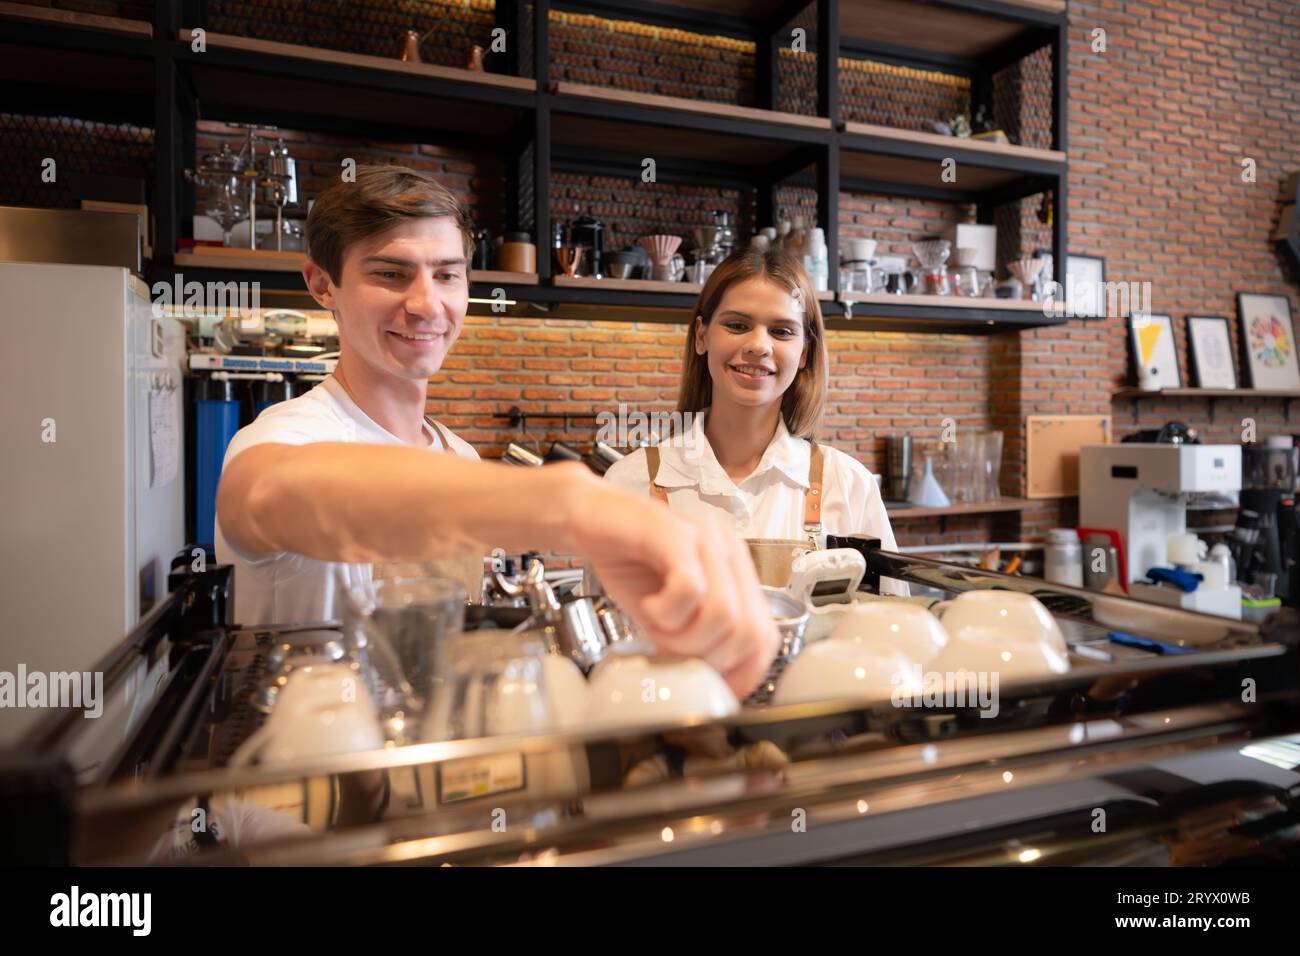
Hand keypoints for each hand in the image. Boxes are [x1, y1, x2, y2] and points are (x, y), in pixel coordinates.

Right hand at [560, 469, 778, 697]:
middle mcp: (729, 556)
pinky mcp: (674, 534)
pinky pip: (690, 588)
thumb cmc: (629, 565)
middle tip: (670, 645)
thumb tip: (710, 682)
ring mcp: (705, 541)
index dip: (741, 672)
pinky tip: (649, 607)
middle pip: (749, 632)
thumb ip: (695, 640)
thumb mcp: (668, 614)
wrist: (589, 519)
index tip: (709, 684)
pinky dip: (665, 613)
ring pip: (723, 614)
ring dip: (682, 636)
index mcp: (735, 575)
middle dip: (706, 656)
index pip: (765, 637)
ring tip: (657, 623)